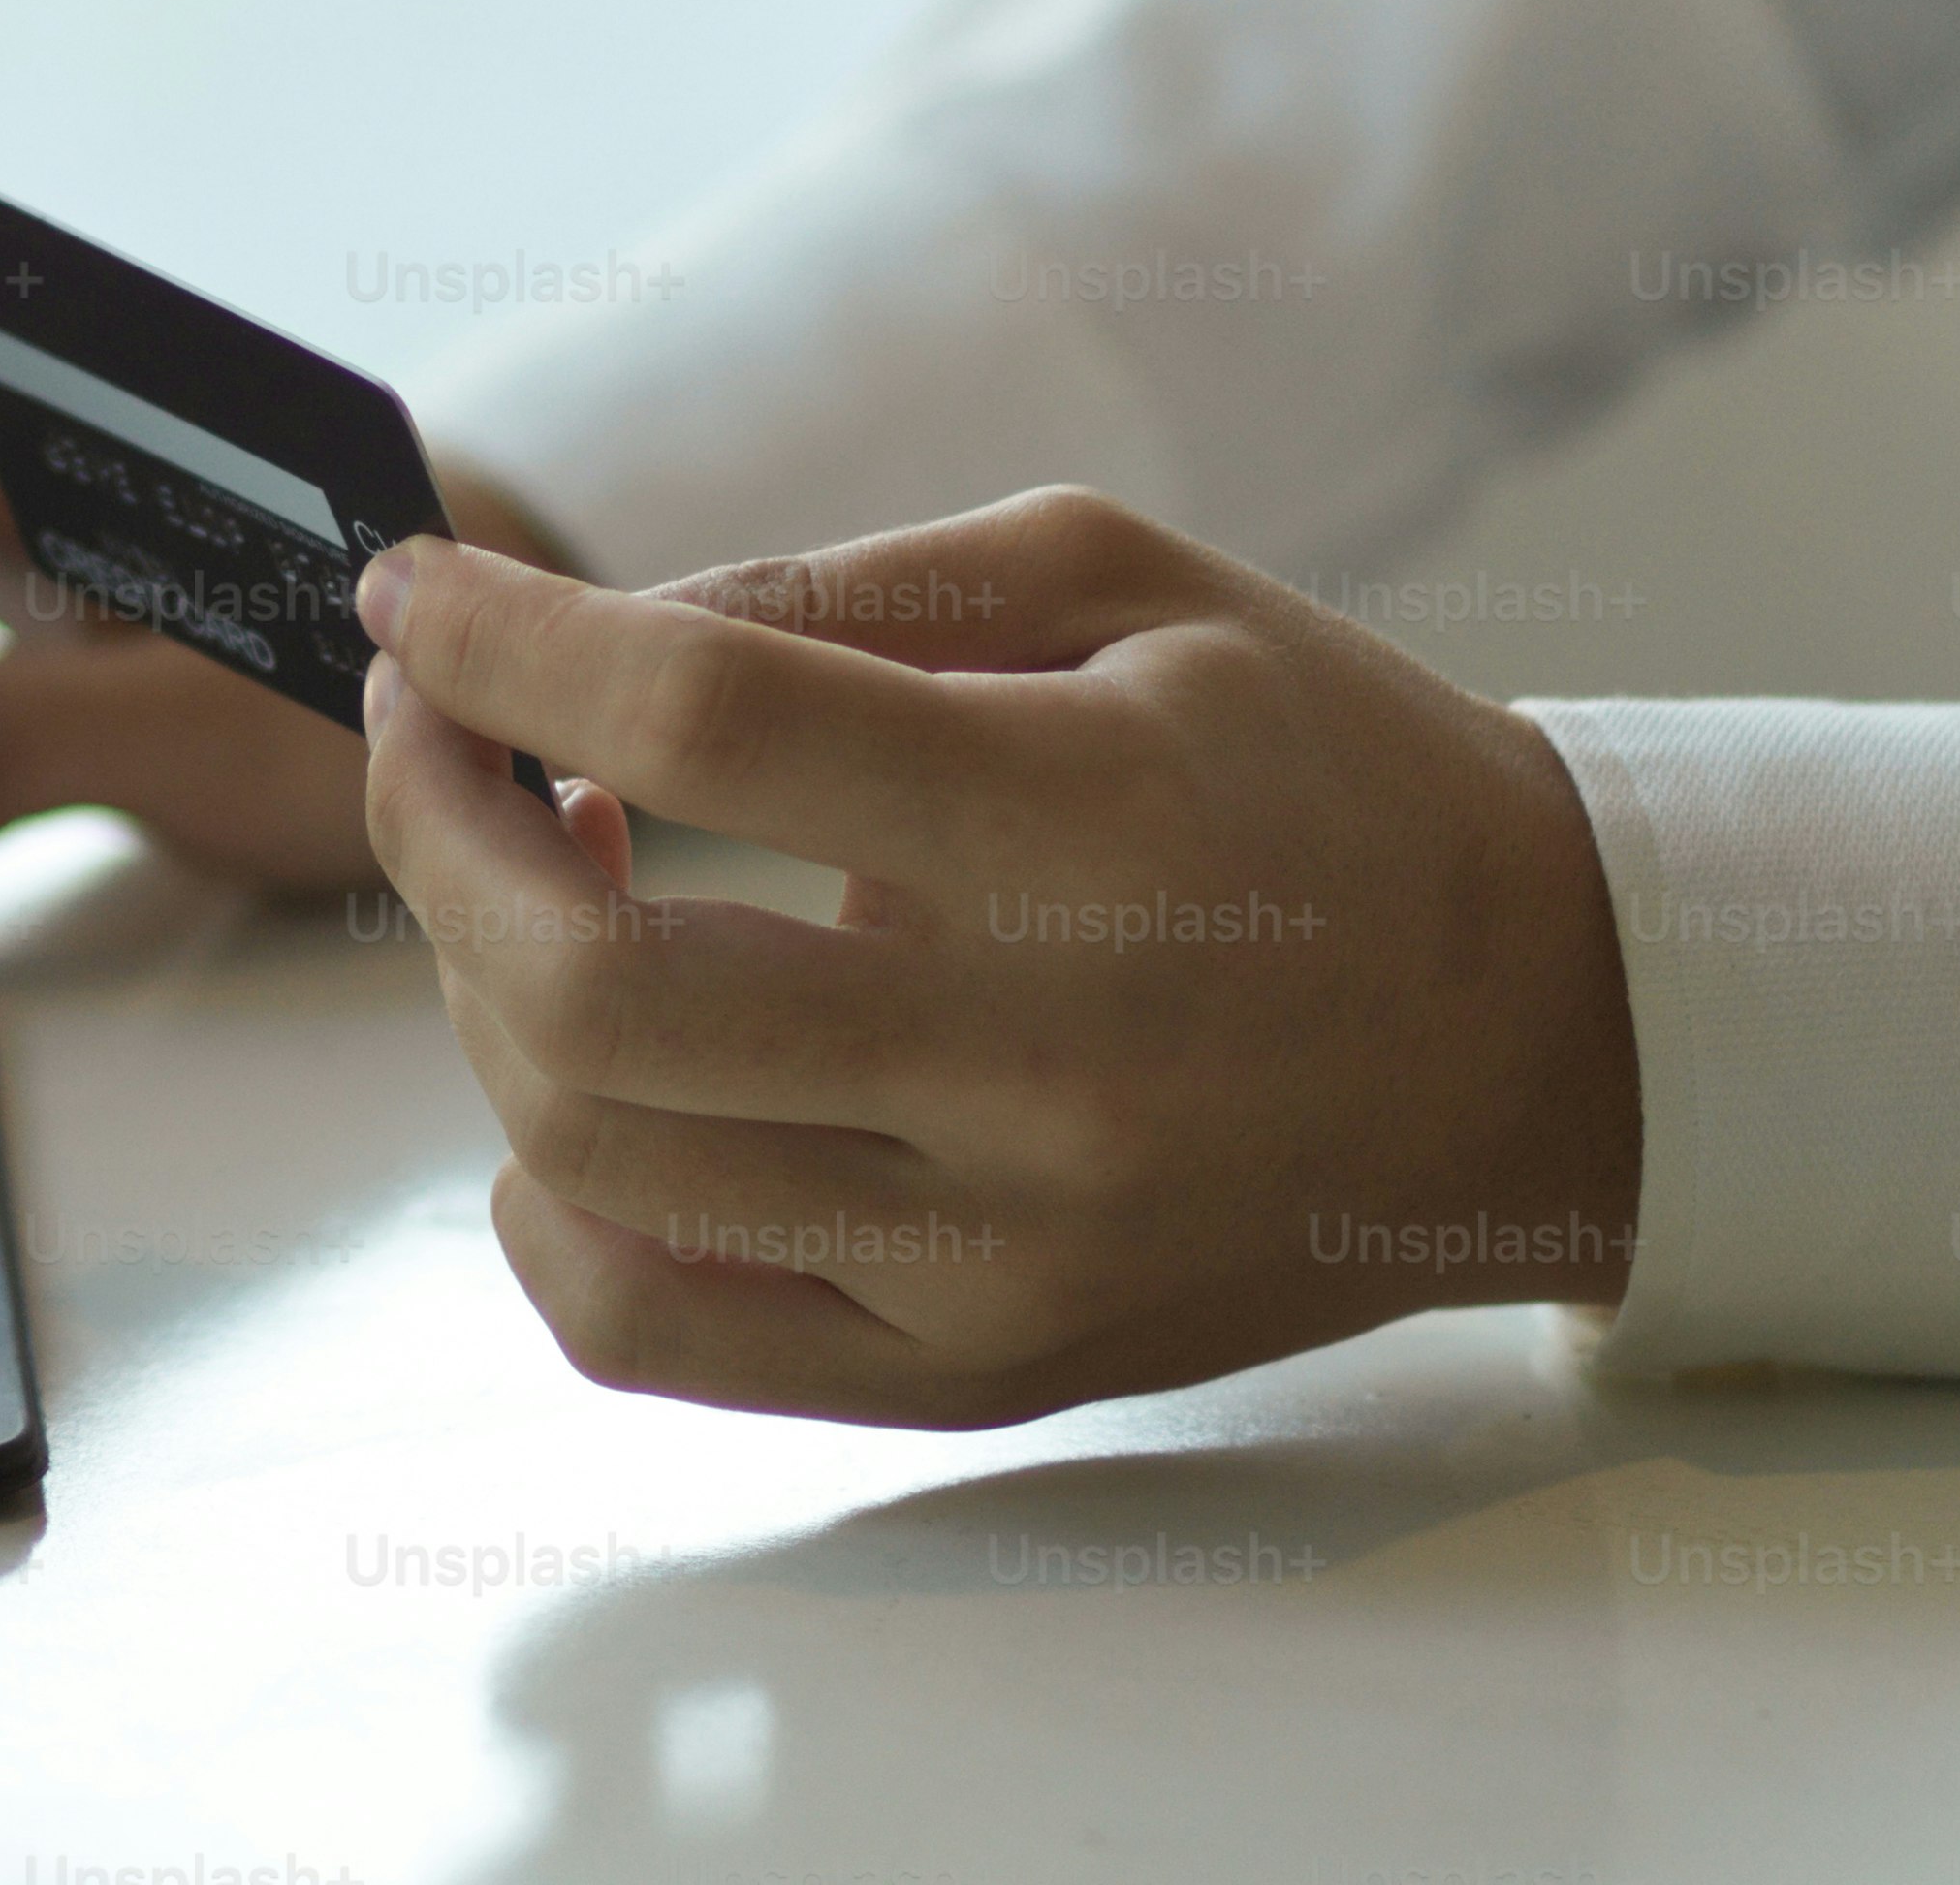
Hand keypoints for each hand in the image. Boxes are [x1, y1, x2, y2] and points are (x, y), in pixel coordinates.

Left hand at [353, 487, 1637, 1426]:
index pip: (703, 724)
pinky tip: (575, 1079)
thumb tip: (574, 648)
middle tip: (432, 732)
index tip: (409, 601)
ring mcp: (1001, 1255)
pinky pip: (652, 1335)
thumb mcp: (1126, 586)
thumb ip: (836, 598)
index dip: (503, 647)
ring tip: (535, 875)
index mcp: (1086, 828)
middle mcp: (1040, 1068)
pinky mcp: (976, 1372)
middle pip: (595, 985)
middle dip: (434, 827)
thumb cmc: (1322, 776)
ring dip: (481, 987)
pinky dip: (543, 1202)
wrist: (1549, 1038)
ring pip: (591, 1158)